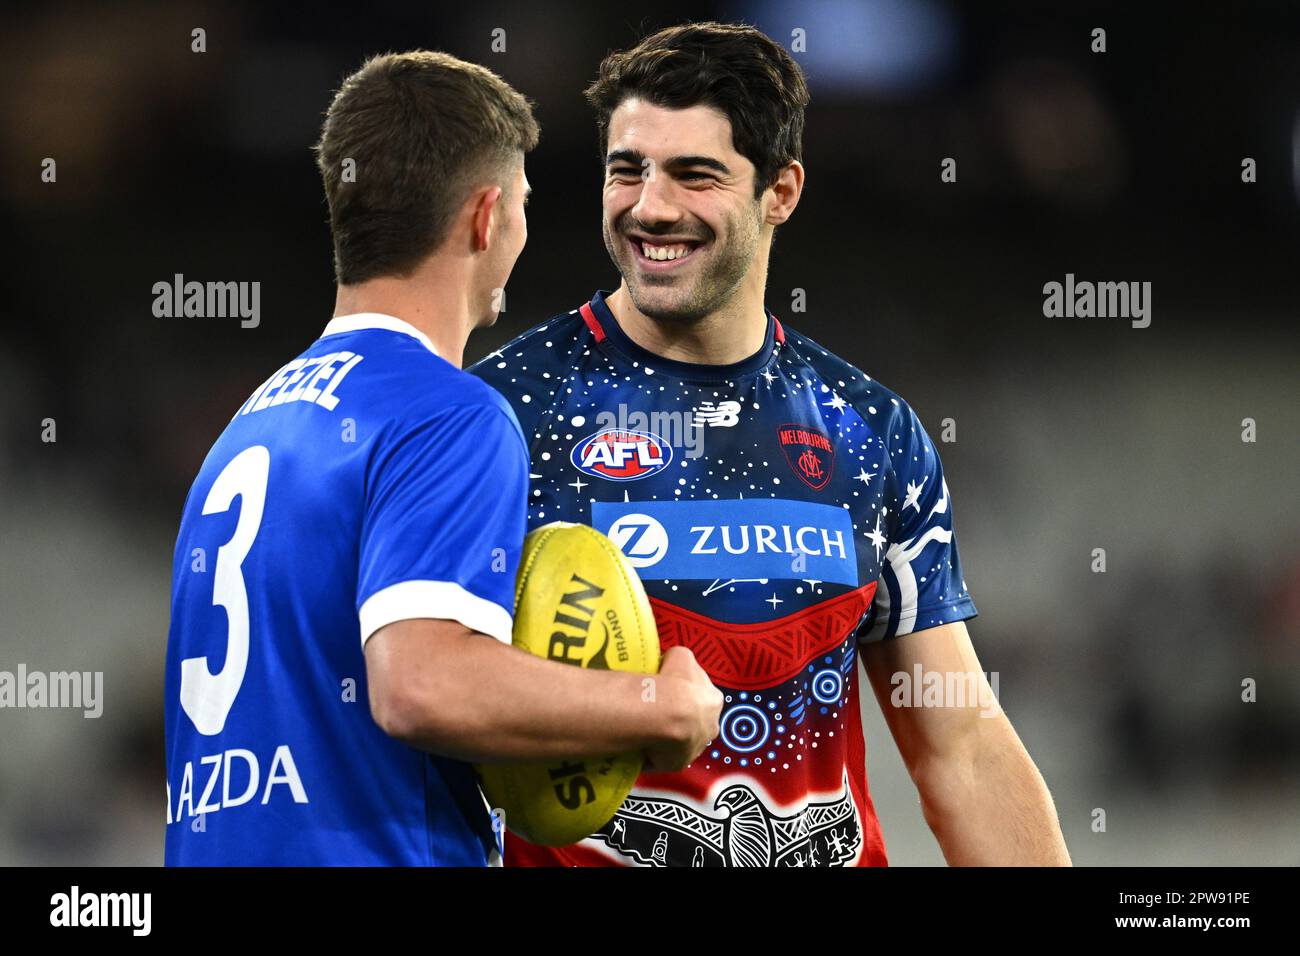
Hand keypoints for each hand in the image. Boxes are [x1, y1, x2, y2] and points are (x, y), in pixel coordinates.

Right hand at [642, 646, 722, 772]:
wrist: (666, 712)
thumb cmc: (675, 680)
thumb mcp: (681, 656)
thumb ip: (680, 661)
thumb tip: (668, 663)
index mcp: (714, 699)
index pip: (699, 696)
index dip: (682, 694)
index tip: (667, 692)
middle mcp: (711, 725)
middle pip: (693, 721)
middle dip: (679, 717)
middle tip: (655, 710)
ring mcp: (696, 748)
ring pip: (680, 740)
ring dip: (667, 736)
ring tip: (645, 728)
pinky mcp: (679, 764)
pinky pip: (663, 758)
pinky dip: (653, 753)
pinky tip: (640, 744)